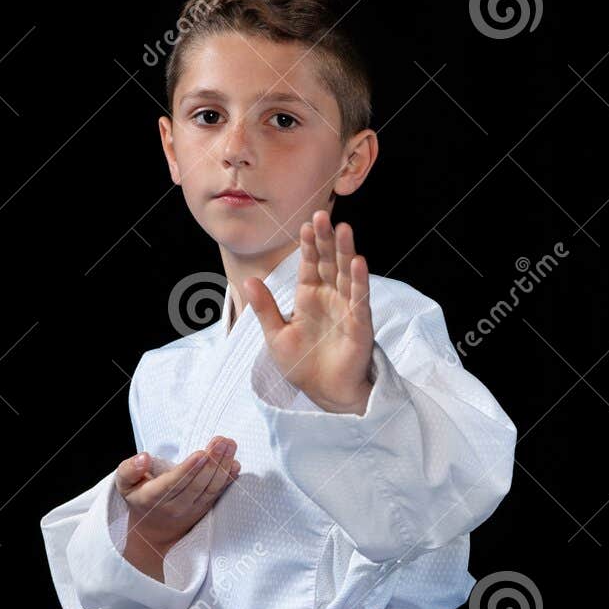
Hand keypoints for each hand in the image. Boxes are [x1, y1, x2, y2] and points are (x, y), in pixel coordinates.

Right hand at [116, 436, 240, 571]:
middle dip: (211, 462)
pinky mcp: (205, 508)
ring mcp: (193, 509)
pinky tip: (235, 464)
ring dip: (223, 466)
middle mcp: (175, 506)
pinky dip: (229, 479)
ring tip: (230, 444)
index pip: (173, 484)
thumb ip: (129, 470)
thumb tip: (143, 457)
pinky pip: (218, 494)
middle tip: (221, 442)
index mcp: (152, 498)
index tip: (201, 454)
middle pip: (196, 484)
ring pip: (210, 488)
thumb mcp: (125, 485)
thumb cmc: (140, 498)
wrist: (154, 529)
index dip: (188, 470)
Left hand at [236, 211, 375, 414]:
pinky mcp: (359, 325)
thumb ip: (266, 308)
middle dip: (326, 239)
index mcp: (310, 297)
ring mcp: (347, 309)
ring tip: (344, 229)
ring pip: (347, 275)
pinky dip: (359, 282)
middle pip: (330, 262)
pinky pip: (360, 300)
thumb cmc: (302, 365)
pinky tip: (358, 262)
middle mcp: (331, 298)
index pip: (310, 264)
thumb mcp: (276, 336)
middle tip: (323, 214)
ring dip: (346, 252)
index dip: (309, 245)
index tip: (305, 223)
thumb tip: (248, 280)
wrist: (324, 393)